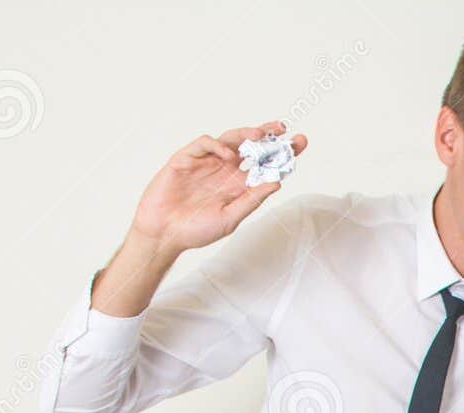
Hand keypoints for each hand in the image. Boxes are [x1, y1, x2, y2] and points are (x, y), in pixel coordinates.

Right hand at [129, 121, 307, 257]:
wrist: (164, 234)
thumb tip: (277, 183)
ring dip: (245, 134)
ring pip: (229, 139)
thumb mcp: (231, 218)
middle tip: (282, 128)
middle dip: (266, 135)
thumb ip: (252, 199)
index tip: (299, 143)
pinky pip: (203, 144)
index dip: (280, 153)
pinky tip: (228, 155)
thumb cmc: (197, 230)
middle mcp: (224, 170)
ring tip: (259, 134)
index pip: (264, 164)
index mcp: (238, 185)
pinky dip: (216, 145)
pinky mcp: (185, 160)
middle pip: (249, 146)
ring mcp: (205, 163)